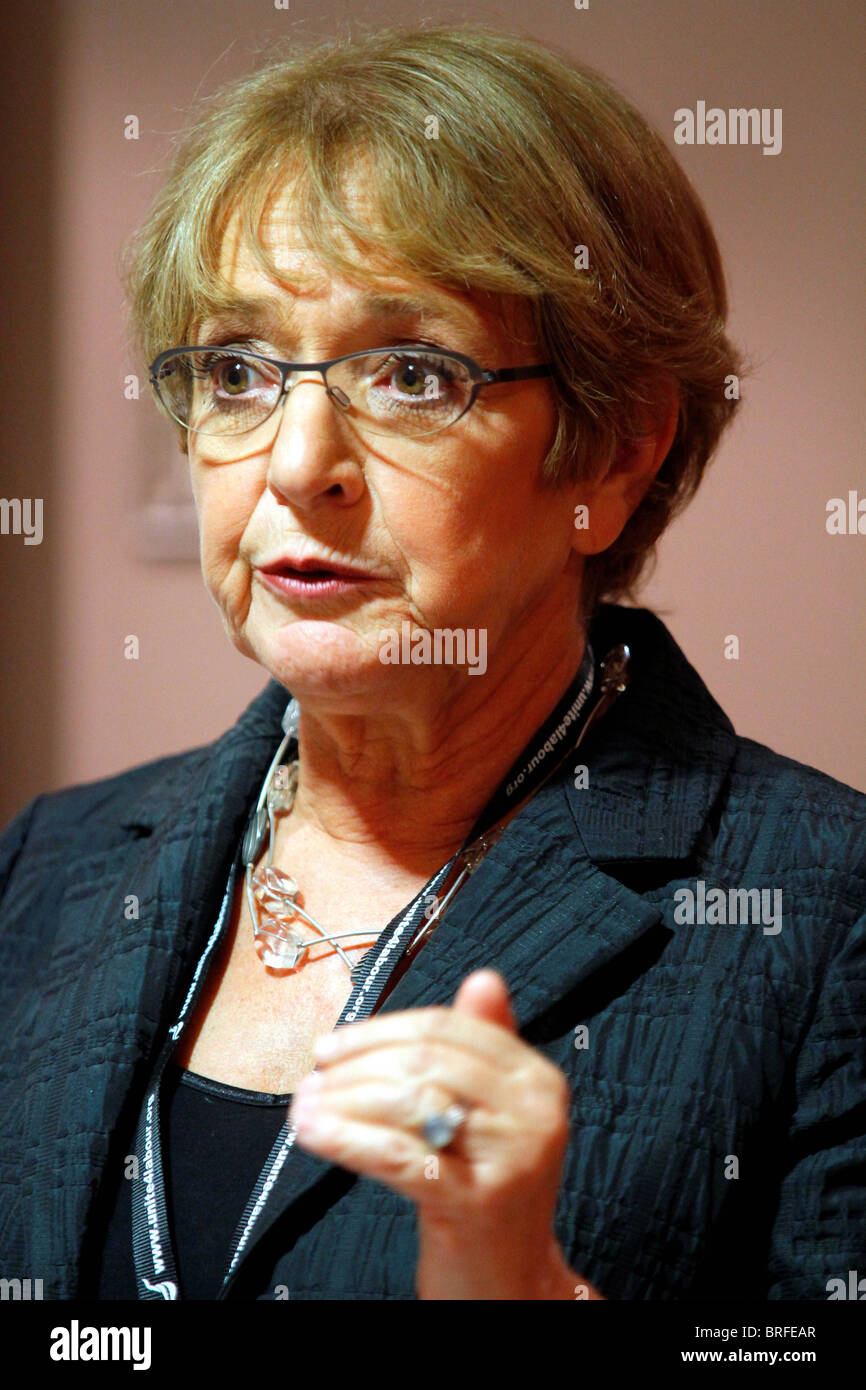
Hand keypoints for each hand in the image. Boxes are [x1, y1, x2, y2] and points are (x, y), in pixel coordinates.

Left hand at [289, 968, 603, 1298]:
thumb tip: (484, 979)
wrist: (511, 1287)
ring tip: (306, 1105)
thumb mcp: (494, 1117)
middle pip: (424, 1061)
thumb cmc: (489, 1197)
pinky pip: (394, 1154)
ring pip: (405, 1102)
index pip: (449, 1029)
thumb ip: (485, 1049)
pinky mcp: (474, 1202)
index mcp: (538, 1080)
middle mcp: (533, 1112)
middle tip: (314, 1074)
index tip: (336, 1043)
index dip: (382, 1030)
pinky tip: (312, 1132)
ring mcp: (509, 1157)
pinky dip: (344, 1137)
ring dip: (342, 1099)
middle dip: (357, 1063)